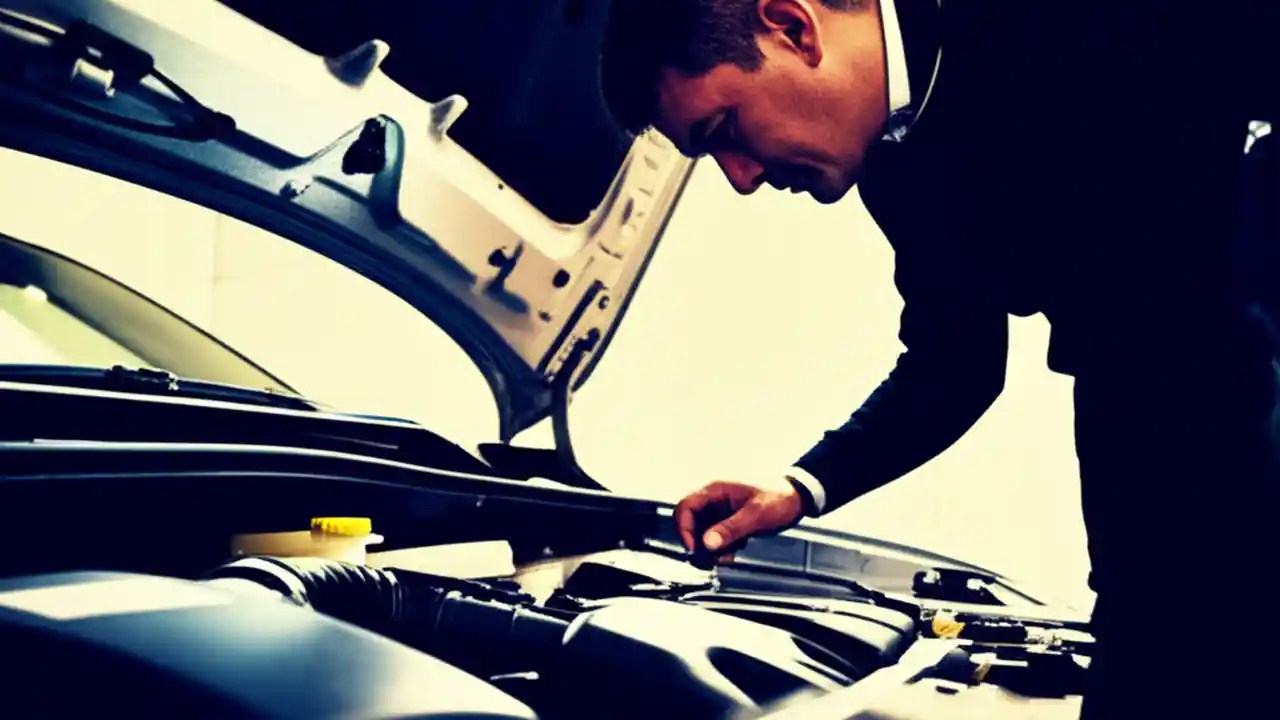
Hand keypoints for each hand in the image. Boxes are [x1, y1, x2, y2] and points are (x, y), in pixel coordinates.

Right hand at [674, 478, 804, 563]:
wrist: (797, 498)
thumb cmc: (779, 498)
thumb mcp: (756, 515)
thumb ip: (730, 529)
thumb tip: (707, 544)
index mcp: (716, 490)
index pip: (685, 507)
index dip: (684, 529)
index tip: (694, 549)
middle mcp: (714, 499)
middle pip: (691, 522)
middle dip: (698, 544)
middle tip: (709, 560)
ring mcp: (721, 510)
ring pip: (703, 532)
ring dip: (711, 548)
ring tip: (727, 557)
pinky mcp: (728, 520)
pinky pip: (715, 536)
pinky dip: (721, 547)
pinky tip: (735, 551)